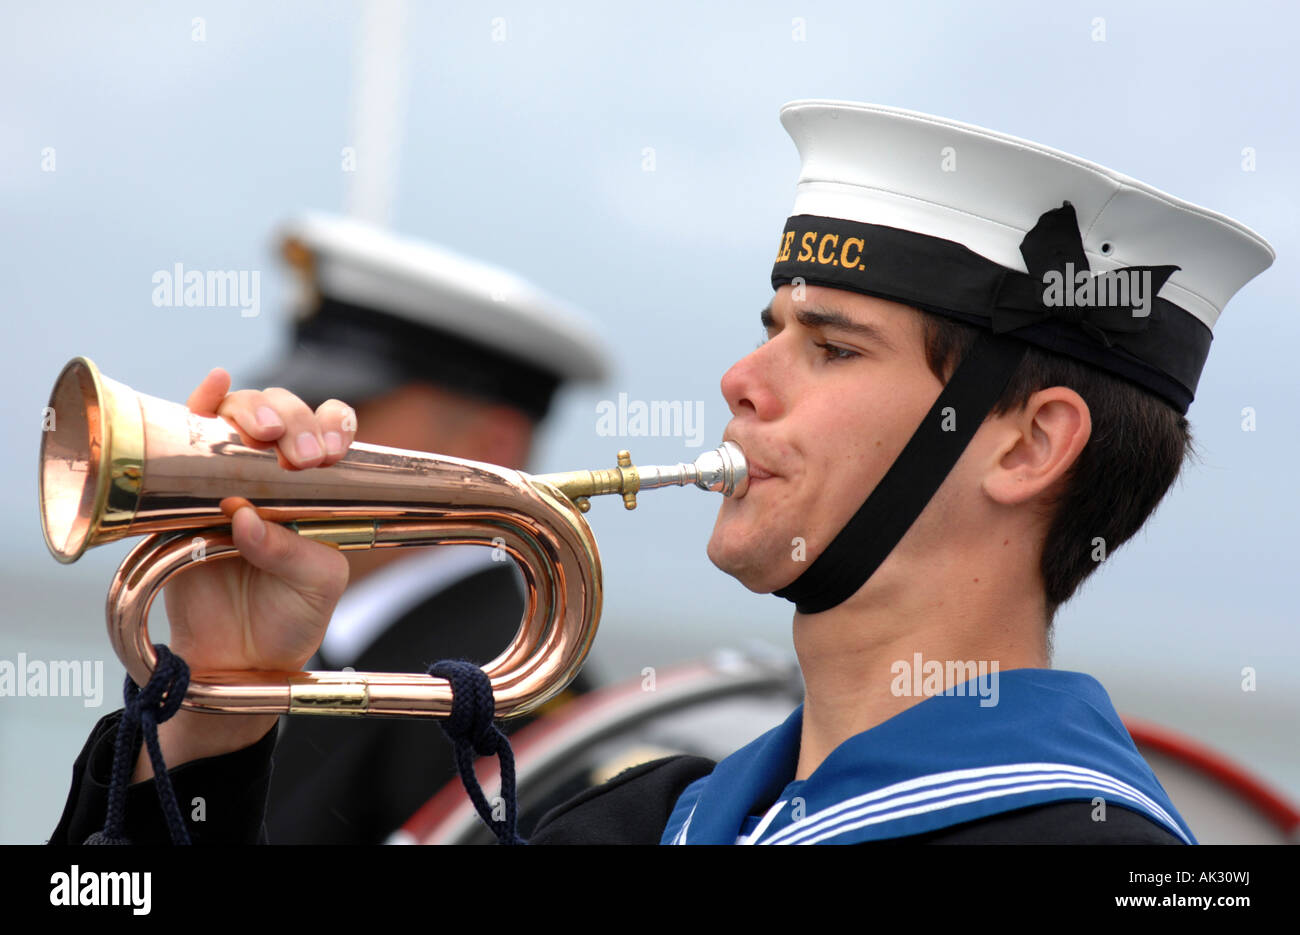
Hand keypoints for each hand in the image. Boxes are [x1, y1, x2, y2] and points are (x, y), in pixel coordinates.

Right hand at [132, 369, 357, 780]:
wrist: (236, 659)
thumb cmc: (288, 616)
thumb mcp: (316, 586)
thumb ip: (294, 551)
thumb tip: (245, 518)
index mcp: (322, 488)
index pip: (332, 434)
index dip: (334, 427)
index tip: (332, 449)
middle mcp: (276, 472)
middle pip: (287, 416)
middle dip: (296, 422)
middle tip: (300, 454)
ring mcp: (229, 475)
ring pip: (242, 415)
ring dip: (254, 410)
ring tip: (263, 431)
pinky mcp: (183, 486)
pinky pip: (190, 433)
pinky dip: (202, 403)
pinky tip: (214, 386)